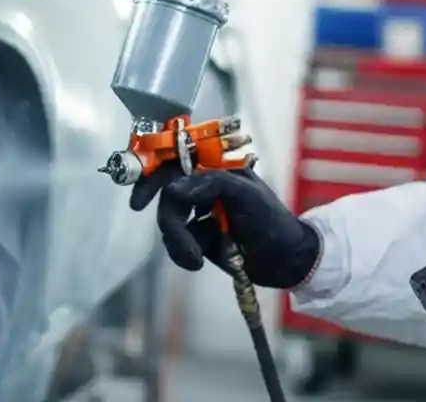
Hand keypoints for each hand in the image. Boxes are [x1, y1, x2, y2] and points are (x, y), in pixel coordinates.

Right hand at [129, 165, 319, 288]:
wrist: (287, 261)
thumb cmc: (271, 220)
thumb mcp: (245, 194)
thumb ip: (209, 184)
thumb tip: (173, 188)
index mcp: (216, 169)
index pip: (175, 163)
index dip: (152, 176)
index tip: (138, 201)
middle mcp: (205, 187)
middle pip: (168, 197)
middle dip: (171, 222)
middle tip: (179, 243)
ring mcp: (201, 213)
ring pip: (170, 222)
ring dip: (178, 243)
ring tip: (196, 260)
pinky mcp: (200, 237)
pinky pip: (177, 242)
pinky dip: (183, 253)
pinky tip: (198, 262)